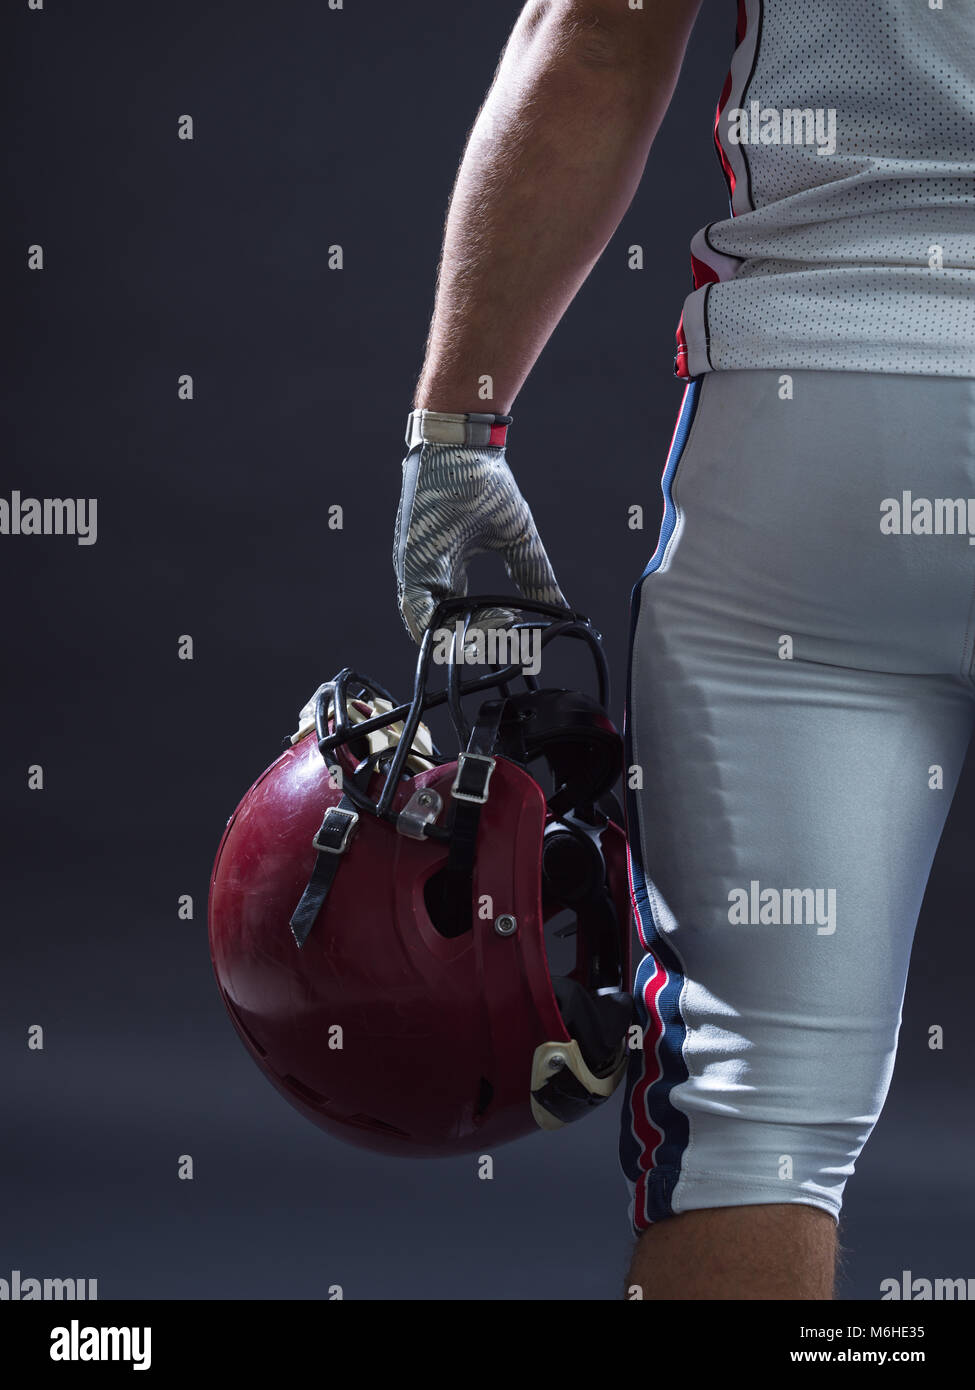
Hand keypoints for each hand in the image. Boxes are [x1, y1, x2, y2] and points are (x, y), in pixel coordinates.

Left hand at [393, 413, 567, 643]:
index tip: (514, 622)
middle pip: (441, 629)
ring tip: (498, 626)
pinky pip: (417, 612)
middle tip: (507, 634)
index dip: (485, 630)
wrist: (464, 446)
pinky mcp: (411, 562)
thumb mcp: (517, 539)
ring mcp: (415, 570)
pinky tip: (481, 617)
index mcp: (447, 570)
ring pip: (426, 628)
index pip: (458, 618)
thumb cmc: (487, 485)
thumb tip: (561, 607)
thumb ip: (535, 576)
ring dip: (462, 638)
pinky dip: (446, 626)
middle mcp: (426, 574)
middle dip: (475, 642)